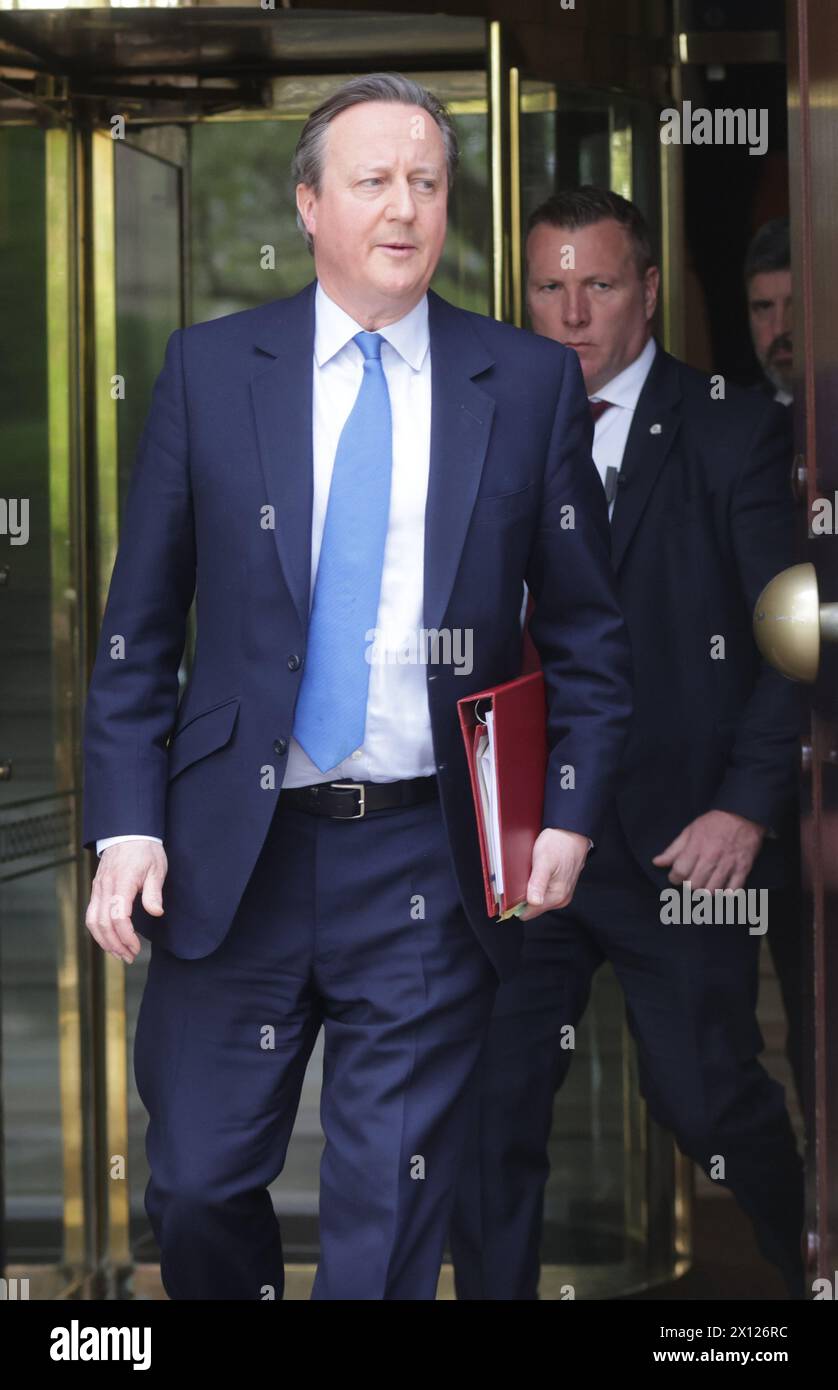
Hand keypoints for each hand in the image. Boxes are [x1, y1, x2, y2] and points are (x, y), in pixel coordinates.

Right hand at [84, 841, 167, 963]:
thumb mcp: (157, 868)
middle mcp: (105, 886)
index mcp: (122, 882)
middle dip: (115, 945)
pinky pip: (91, 914)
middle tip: (130, 957)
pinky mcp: (96, 889)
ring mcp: (97, 888)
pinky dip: (99, 931)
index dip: (126, 937)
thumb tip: (156, 913)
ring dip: (104, 941)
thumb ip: (154, 892)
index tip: (137, 948)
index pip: (118, 916)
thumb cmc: (145, 850)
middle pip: (102, 923)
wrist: (128, 832)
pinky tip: (110, 940)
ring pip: (92, 921)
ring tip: (120, 953)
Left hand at [518, 828, 589, 920]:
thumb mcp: (544, 861)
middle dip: (523, 894)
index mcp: (556, 896)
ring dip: (529, 888)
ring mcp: (561, 894)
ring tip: (530, 871)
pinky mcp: (559, 887)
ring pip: (536, 899)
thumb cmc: (559, 844)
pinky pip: (542, 891)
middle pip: (532, 907)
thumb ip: (538, 883)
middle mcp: (560, 899)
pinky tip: (536, 871)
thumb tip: (533, 902)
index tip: (510, 891)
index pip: (528, 913)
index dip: (516, 903)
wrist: (573, 832)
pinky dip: (536, 884)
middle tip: (522, 876)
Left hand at [652, 810, 764, 891]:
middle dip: (689, 885)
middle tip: (690, 880)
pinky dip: (724, 894)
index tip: (676, 876)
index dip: (674, 878)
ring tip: (704, 884)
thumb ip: (673, 849)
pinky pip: (732, 891)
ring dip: (705, 891)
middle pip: (694, 885)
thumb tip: (657, 863)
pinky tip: (720, 887)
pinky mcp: (743, 869)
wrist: (744, 814)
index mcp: (697, 846)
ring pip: (712, 891)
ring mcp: (729, 864)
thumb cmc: (714, 823)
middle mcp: (712, 857)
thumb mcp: (690, 830)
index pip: (680, 872)